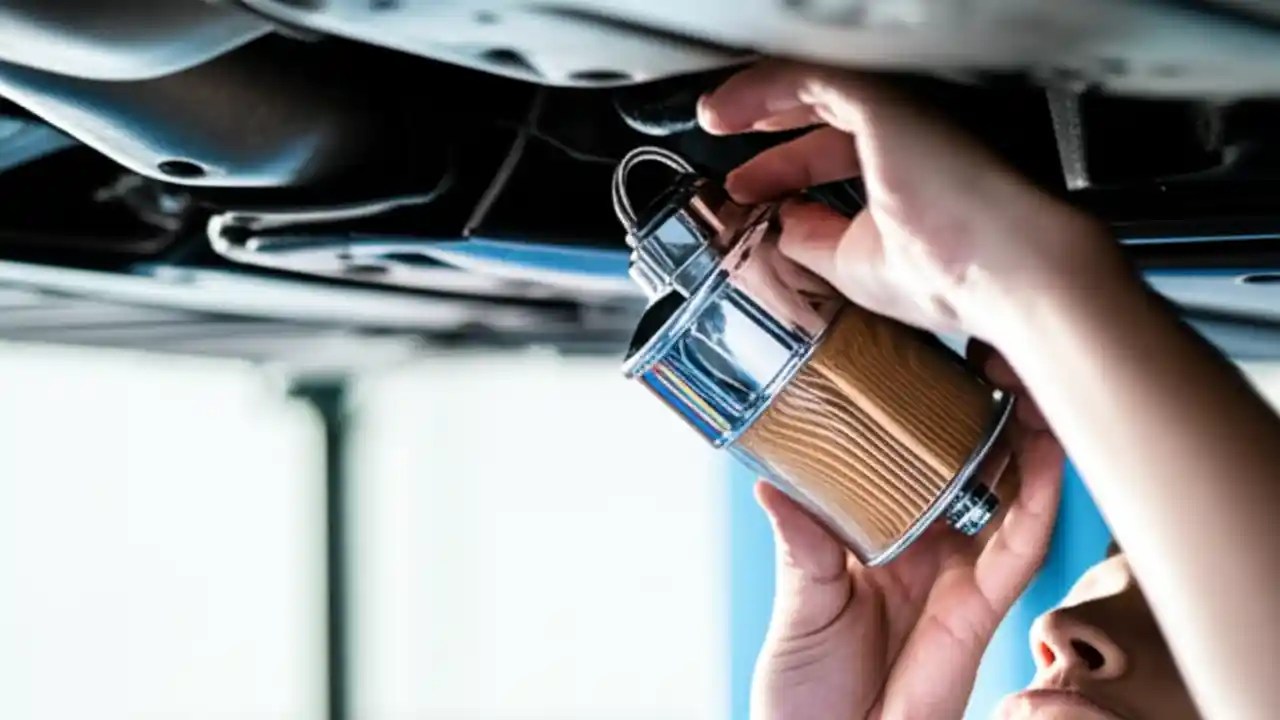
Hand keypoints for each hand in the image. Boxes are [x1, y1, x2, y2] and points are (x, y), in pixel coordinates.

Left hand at [697, 61, 1118, 344]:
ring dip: (756, 104)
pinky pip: (805, 76)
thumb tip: (779, 225)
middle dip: (771, 140)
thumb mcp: (856, 263)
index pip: (837, 157)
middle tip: (730, 164)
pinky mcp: (884, 100)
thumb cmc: (954, 277)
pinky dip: (757, 90)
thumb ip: (813, 238)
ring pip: (814, 87)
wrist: (1008, 274)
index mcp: (911, 174)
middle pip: (825, 120)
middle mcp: (910, 136)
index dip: (786, 172)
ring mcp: (899, 113)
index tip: (750, 193)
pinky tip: (724, 111)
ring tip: (713, 118)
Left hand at [750, 347, 1062, 719]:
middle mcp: (926, 547)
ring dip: (1023, 439)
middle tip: (989, 347)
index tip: (925, 355)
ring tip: (1027, 380)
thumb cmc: (806, 685)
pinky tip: (1046, 456)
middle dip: (985, 410)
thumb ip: (800, 545)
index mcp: (878, 536)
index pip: (907, 461)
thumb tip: (770, 486)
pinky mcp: (982, 609)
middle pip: (969, 466)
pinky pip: (1019, 549)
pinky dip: (1039, 502)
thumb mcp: (798, 601)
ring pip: (1008, 495)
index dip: (923, 413)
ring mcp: (958, 575)